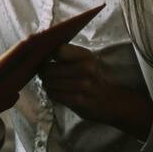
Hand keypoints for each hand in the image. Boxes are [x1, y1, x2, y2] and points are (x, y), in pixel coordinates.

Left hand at [38, 44, 152, 141]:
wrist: (111, 101)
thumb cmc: (93, 78)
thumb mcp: (85, 61)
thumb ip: (67, 54)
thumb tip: (41, 51)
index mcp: (86, 56)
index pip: (58, 50)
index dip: (47, 55)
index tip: (47, 59)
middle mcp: (85, 68)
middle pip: (49, 69)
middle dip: (43, 72)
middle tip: (45, 74)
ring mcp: (82, 86)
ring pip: (50, 83)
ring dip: (47, 84)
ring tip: (51, 83)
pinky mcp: (78, 100)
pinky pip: (54, 95)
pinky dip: (52, 93)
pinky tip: (57, 92)